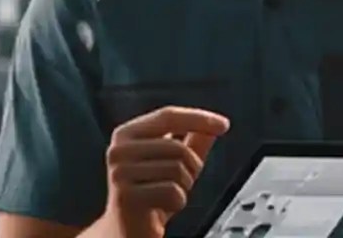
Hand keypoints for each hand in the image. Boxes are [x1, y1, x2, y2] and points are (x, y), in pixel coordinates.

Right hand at [100, 106, 229, 237]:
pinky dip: (177, 202)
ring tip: (167, 195)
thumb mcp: (174, 163)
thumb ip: (193, 141)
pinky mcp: (127, 197)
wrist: (127, 230)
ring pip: (177, 169)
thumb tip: (213, 124)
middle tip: (179, 182)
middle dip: (191, 167)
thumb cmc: (151, 195)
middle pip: (178, 147)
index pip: (168, 116)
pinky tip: (161, 207)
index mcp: (126, 134)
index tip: (224, 125)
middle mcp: (118, 150)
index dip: (199, 118)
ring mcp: (120, 173)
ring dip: (183, 187)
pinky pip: (173, 192)